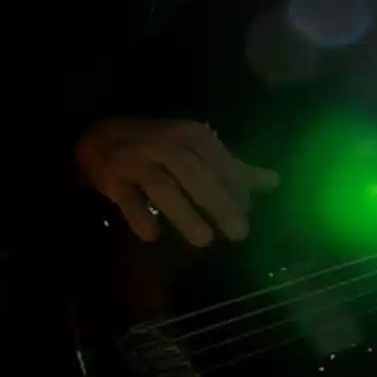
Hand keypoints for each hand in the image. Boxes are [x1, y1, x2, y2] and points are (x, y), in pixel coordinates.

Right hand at [76, 117, 279, 245]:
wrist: (102, 137)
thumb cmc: (162, 147)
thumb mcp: (198, 150)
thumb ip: (233, 167)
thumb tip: (274, 181)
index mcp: (192, 135)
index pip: (220, 161)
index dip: (236, 188)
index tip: (248, 213)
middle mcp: (165, 144)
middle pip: (194, 174)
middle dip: (219, 203)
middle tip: (239, 234)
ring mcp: (135, 160)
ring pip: (162, 186)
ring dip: (184, 213)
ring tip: (205, 241)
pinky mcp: (110, 177)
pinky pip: (125, 197)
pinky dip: (138, 215)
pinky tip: (152, 236)